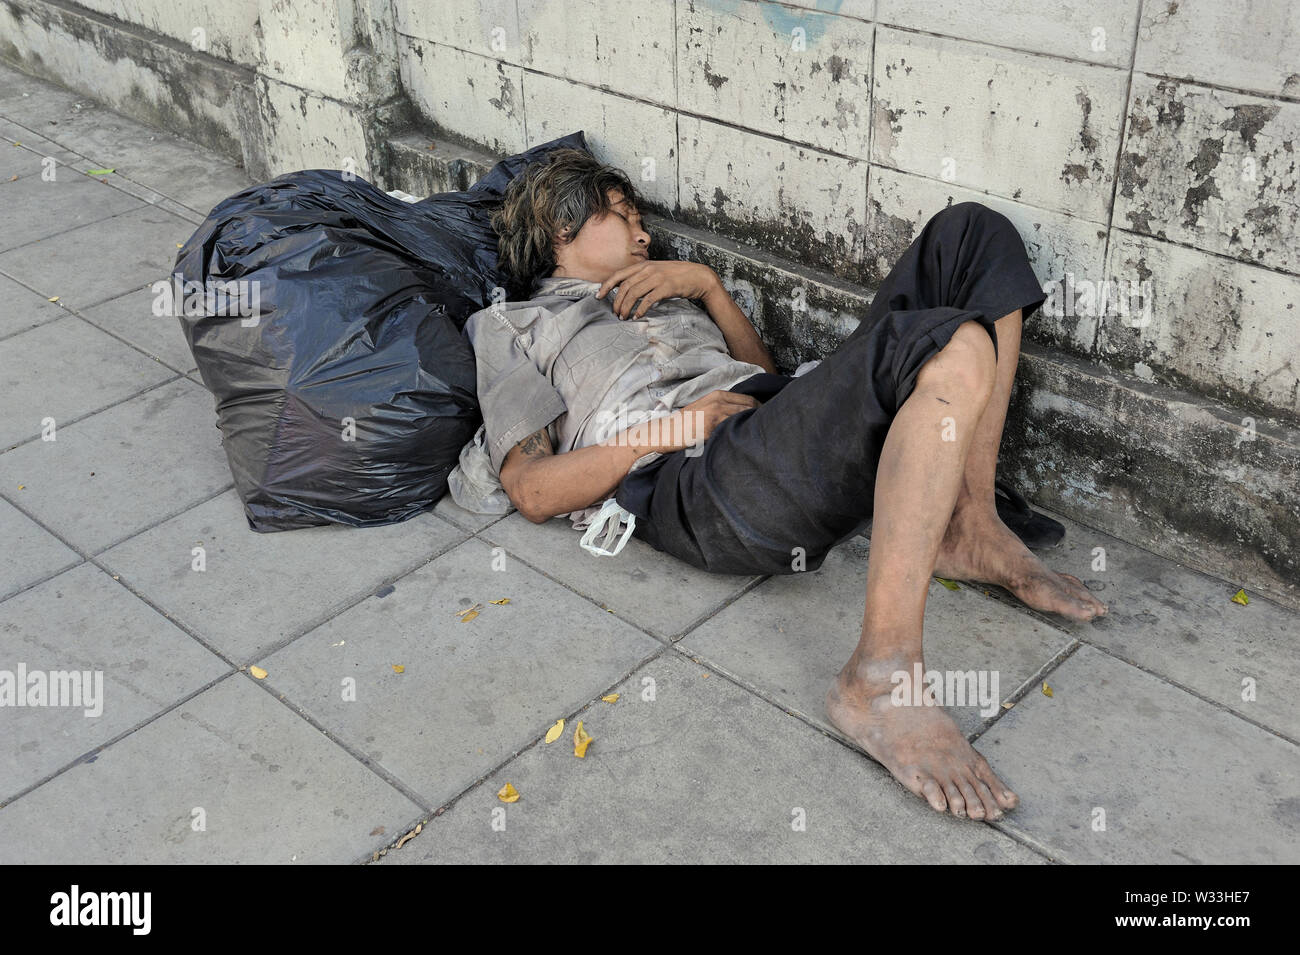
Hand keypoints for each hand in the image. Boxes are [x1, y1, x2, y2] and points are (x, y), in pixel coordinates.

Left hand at [597, 261, 720, 318]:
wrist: (698, 276)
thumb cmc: (676, 276)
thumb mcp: (656, 272)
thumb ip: (642, 277)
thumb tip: (625, 288)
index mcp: (644, 265)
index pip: (619, 275)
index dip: (606, 286)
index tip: (599, 296)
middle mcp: (648, 269)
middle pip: (624, 287)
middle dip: (617, 302)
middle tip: (615, 313)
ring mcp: (657, 278)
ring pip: (634, 294)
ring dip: (626, 307)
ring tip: (624, 317)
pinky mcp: (666, 288)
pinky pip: (648, 300)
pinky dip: (640, 310)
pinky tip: (637, 316)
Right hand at [640, 390, 758, 453]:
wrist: (667, 431)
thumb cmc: (685, 422)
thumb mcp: (704, 406)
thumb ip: (722, 406)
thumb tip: (742, 414)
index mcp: (718, 395)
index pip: (749, 399)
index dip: (760, 410)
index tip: (765, 419)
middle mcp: (719, 401)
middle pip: (751, 408)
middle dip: (760, 419)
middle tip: (764, 429)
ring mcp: (716, 414)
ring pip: (744, 419)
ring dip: (751, 428)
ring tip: (755, 438)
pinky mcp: (712, 428)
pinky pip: (732, 431)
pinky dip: (739, 436)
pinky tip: (741, 443)